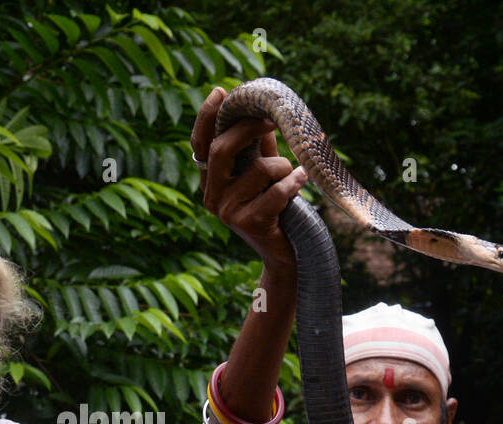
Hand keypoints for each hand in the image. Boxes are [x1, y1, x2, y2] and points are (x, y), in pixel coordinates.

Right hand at [191, 86, 307, 271]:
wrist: (287, 253)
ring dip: (284, 166)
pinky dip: (294, 182)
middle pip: (221, 150)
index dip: (206, 118)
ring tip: (292, 177)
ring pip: (258, 168)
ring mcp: (227, 211)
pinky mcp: (248, 223)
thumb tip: (260, 109)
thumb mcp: (265, 172)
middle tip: (272, 120)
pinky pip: (276, 191)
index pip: (200, 145)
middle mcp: (212, 196)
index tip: (219, 92)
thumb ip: (259, 146)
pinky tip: (301, 180)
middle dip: (249, 129)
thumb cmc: (277, 207)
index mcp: (211, 180)